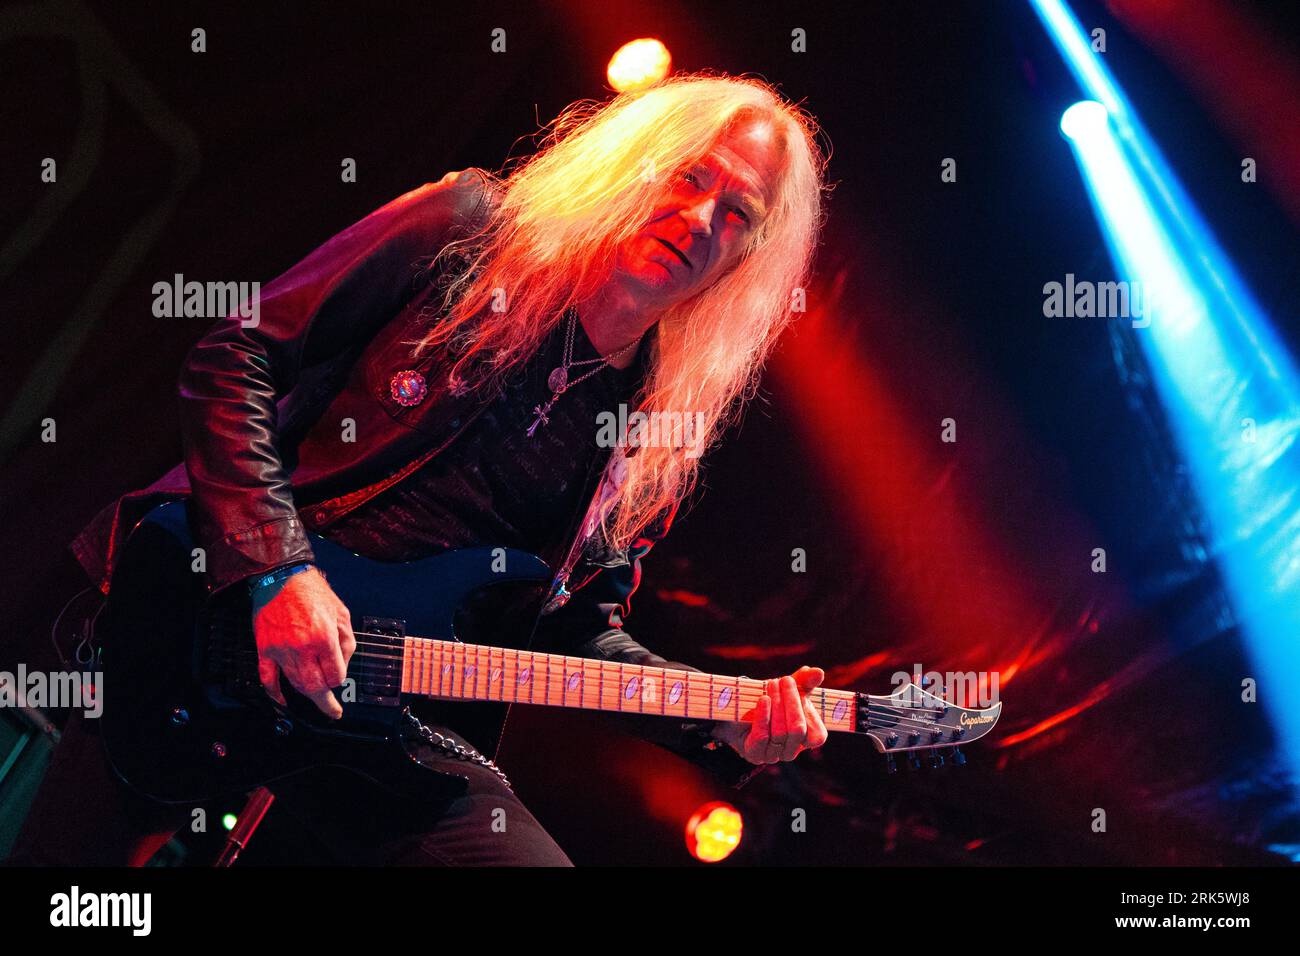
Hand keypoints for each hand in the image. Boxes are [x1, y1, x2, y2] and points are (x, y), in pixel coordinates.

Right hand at [251, 567, 355, 718]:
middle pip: (315, 687)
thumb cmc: (312, 591)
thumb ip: (346, 642)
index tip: (339, 680)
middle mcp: (302, 647)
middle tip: (332, 711)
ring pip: (295, 684)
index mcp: (324, 637)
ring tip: (317, 701)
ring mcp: (281, 650)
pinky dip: (274, 694)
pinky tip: (282, 702)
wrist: (281, 576)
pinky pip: (267, 678)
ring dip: (307, 696)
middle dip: (325, 703)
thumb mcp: (342, 613)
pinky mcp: (265, 649)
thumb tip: (343, 666)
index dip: (339, 680)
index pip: (335, 675)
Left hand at [712, 666, 828, 763]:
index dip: (808, 710)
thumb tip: (818, 672)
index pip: (817, 736)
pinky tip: (763, 699)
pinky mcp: (754, 754)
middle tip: (784, 679)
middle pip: (797, 730)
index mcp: (805, 741)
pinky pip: (762, 737)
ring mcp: (773, 755)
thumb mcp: (791, 689)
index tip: (796, 684)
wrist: (740, 711)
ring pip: (780, 733)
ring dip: (776, 705)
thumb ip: (806, 681)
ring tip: (771, 684)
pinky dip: (763, 715)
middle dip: (791, 702)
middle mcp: (791, 751)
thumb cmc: (773, 701)